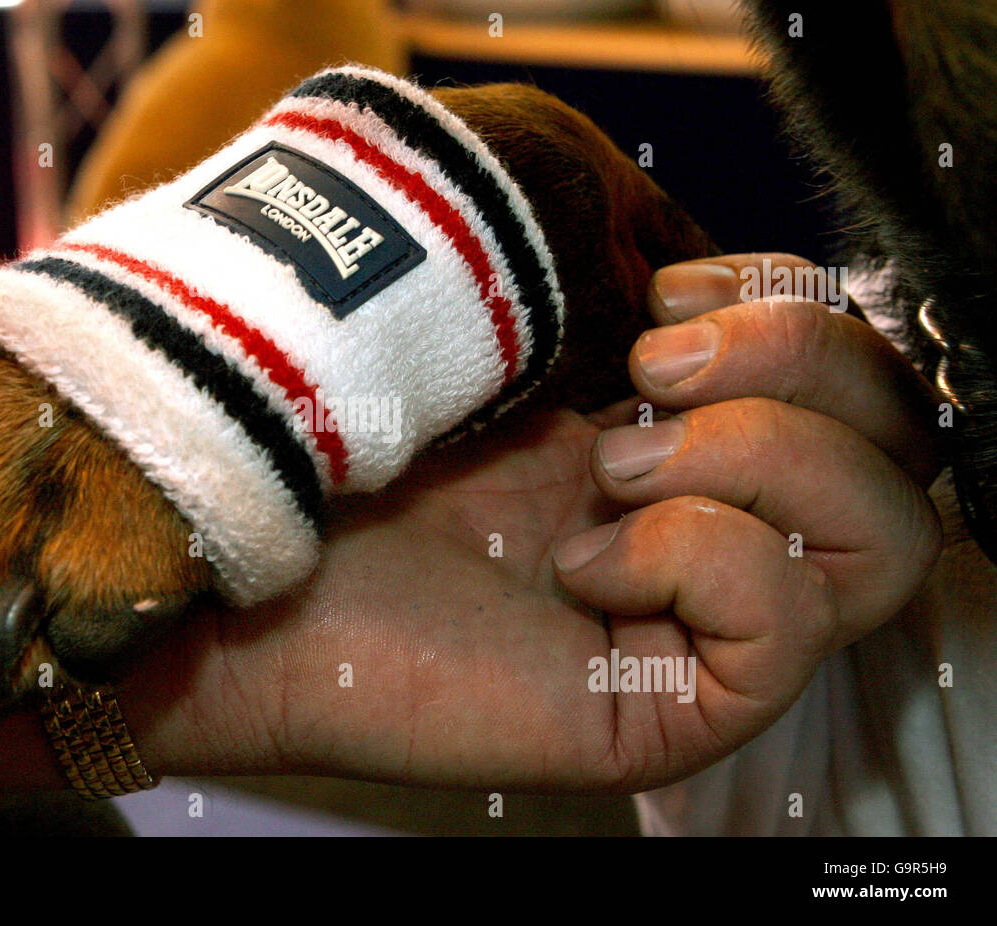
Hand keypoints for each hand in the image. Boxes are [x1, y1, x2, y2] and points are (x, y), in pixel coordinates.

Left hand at [142, 253, 943, 791]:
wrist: (255, 559)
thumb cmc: (363, 452)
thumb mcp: (518, 348)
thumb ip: (638, 318)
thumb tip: (720, 287)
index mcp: (684, 440)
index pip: (854, 375)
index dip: (800, 306)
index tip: (668, 287)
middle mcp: (711, 530)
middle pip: (900, 448)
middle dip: (800, 364)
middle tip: (645, 369)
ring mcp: (697, 625)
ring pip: (882, 539)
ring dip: (757, 458)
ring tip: (610, 467)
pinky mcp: (662, 709)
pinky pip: (786, 627)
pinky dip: (695, 558)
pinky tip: (580, 564)